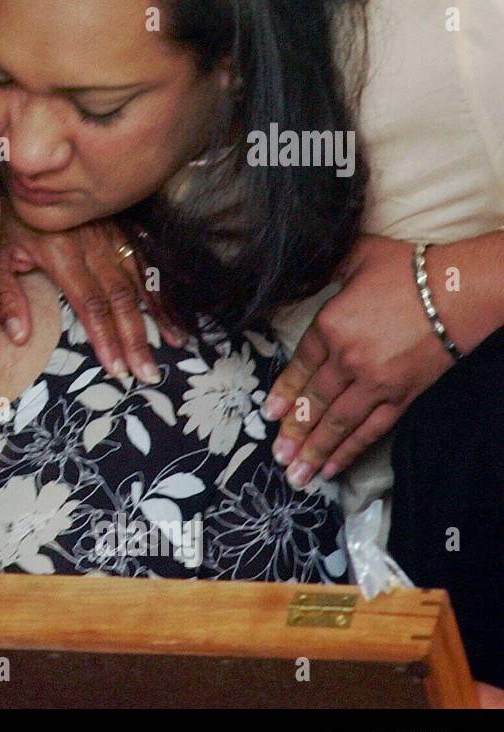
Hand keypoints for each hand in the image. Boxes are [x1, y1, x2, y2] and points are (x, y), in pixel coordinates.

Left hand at [0, 214, 186, 381]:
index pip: (90, 304)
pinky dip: (163, 285)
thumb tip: (21, 338)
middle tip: (149, 372)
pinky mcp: (121, 227)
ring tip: (176, 342)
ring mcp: (111, 233)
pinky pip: (147, 258)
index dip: (106, 338)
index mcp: (61, 254)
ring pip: (140, 278)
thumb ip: (6, 298)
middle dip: (136, 337)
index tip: (117, 369)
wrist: (22, 177)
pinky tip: (176, 305)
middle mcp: (93, 244)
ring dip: (158, 312)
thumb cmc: (5, 224)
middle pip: (121, 297)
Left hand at [262, 235, 457, 485]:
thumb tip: (308, 269)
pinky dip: (350, 450)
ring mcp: (376, 382)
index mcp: (331, 326)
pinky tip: (333, 467)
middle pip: (313, 401)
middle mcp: (348, 359)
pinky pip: (370, 430)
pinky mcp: (403, 396)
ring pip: (337, 423)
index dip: (282, 392)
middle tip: (277, 456)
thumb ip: (328, 270)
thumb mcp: (357, 256)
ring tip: (296, 475)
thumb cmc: (411, 268)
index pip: (299, 366)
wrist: (462, 290)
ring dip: (313, 451)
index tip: (268, 413)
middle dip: (292, 433)